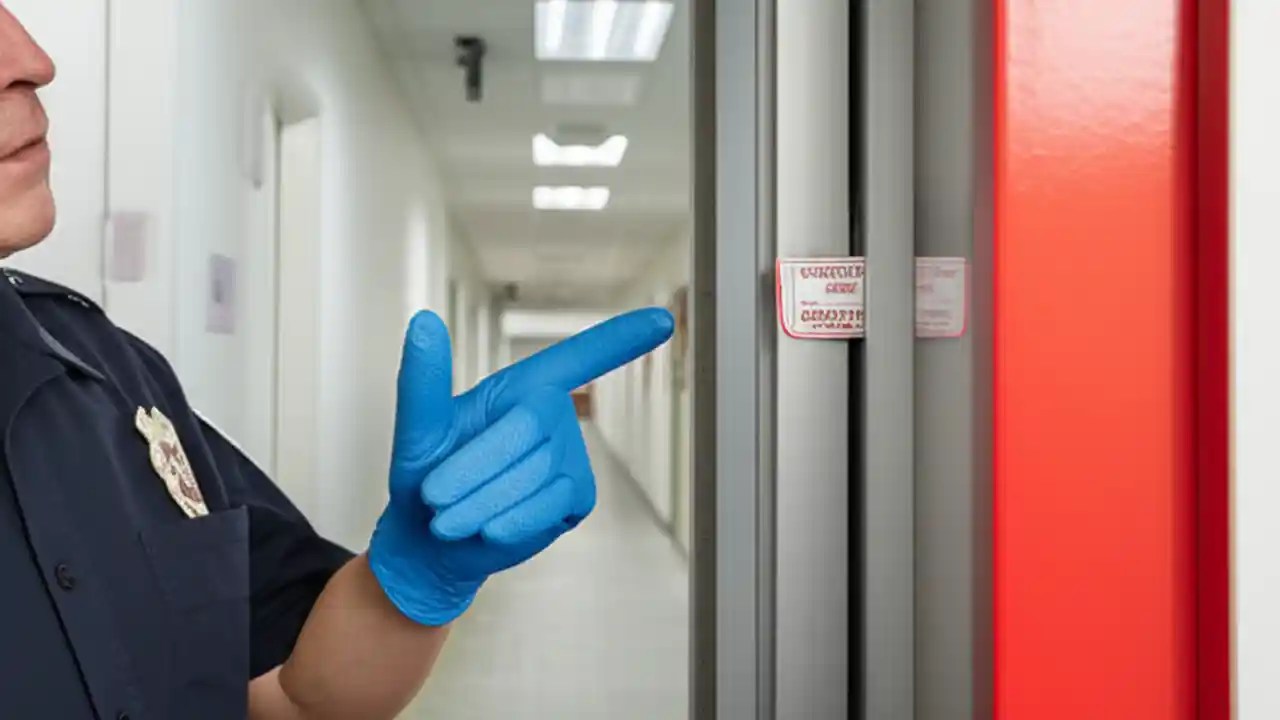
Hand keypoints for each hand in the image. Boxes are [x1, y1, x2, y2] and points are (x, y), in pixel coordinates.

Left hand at [367, 307, 674, 625]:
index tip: (662, 320)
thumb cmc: (426, 479)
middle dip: (475, 467)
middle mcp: (554, 414)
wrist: (433, 544)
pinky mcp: (578, 497)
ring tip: (452, 518)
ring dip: (484, 501)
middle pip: (528, 427)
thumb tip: (424, 322)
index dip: (620, 339)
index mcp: (522, 387)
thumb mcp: (418, 430)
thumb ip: (423, 379)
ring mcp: (571, 456)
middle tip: (435, 496)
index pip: (579, 357)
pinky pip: (550, 503)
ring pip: (536, 472)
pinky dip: (512, 519)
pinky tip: (489, 528)